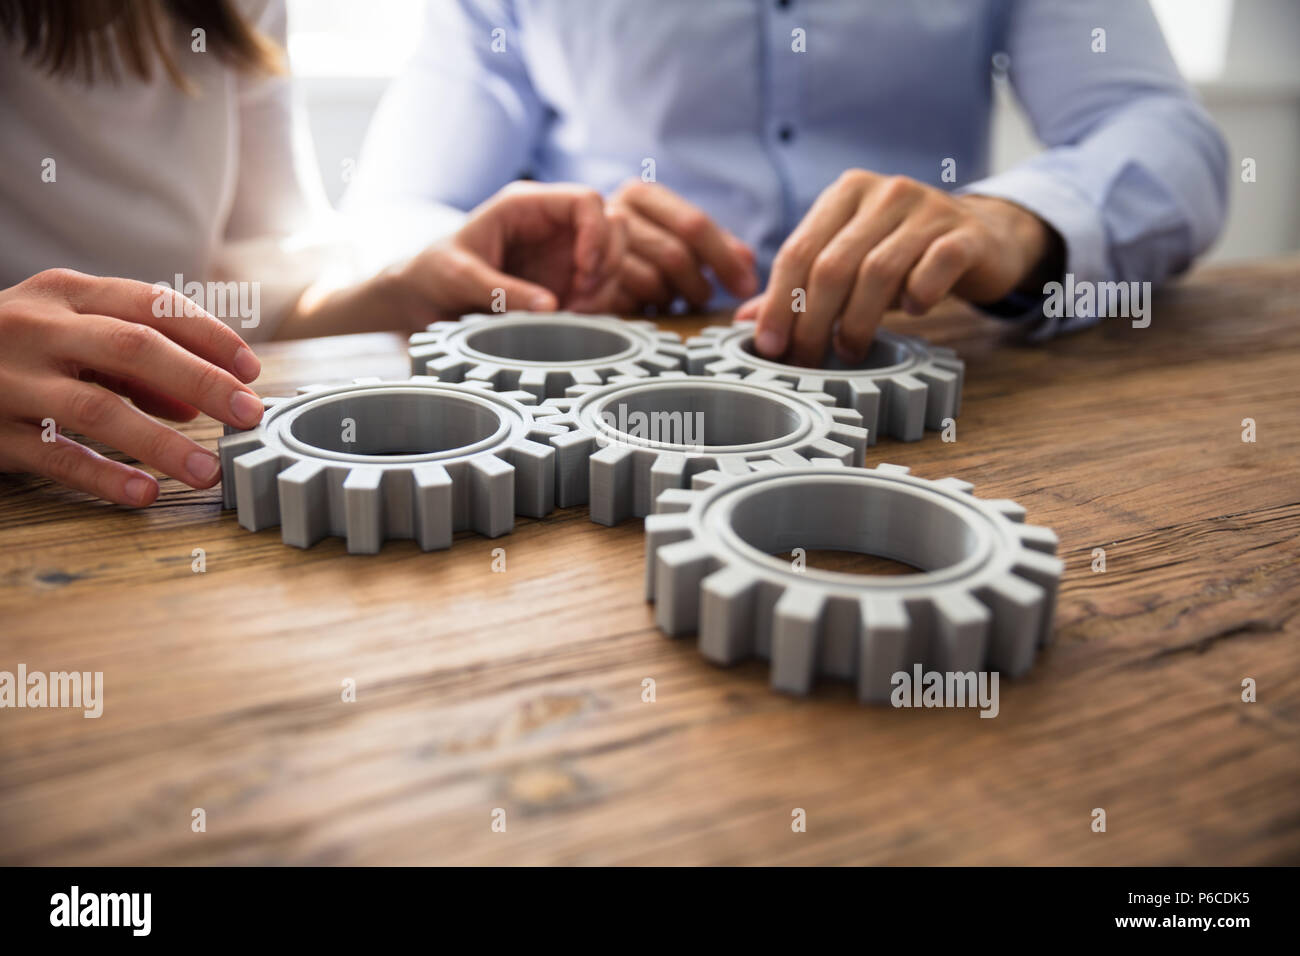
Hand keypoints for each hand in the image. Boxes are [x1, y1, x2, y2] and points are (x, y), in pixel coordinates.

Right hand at [0, 269, 264, 506]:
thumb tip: (194, 403)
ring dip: (159, 442)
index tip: (250, 370)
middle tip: (247, 415)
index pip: (151, 304)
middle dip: (200, 381)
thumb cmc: (15, 347)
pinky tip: (143, 493)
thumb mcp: (67, 332)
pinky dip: (103, 477)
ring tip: (205, 471)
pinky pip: (53, 456)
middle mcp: (37, 328)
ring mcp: (8, 379)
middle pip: (133, 348)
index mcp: (65, 293)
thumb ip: (130, 360)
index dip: (208, 336)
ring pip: (96, 408)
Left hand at [390, 181, 627, 325]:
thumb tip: (550, 307)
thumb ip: (502, 291)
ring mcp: (563, 253)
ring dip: (603, 287)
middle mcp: (552, 226)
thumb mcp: (461, 278)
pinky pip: (600, 286)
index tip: (584, 270)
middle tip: (581, 295)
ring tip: (573, 312)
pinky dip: (596, 304)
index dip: (597, 233)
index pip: (586, 201)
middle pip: (612, 226)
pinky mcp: (564, 280)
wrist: (425, 297)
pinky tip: (571, 318)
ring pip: (613, 257)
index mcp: (526, 206)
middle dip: (607, 262)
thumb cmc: (436, 273)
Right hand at [591, 180, 757, 312]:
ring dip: (671, 300)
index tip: (746, 287)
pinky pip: (631, 303)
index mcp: (642, 194)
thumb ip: (713, 245)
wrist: (568, 265)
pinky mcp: (584, 281)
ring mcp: (595, 246)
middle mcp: (616, 211)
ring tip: (669, 300)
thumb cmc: (637, 251)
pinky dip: (647, 310)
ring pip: (655, 282)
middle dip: (698, 286)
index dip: (725, 259)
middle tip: (703, 300)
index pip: (694, 225)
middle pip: (675, 256)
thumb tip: (749, 263)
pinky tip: (647, 307)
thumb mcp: (676, 238)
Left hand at [747, 170, 1059, 365]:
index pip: (798, 250)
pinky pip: (934, 266)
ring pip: (878, 271)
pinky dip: (918, 295)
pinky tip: (911, 313)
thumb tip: (746, 320)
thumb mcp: (849, 265)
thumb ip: (801, 288)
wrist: (984, 236)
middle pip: (833, 265)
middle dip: (813, 322)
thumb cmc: (906, 255)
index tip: (771, 347)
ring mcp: (927, 208)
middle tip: (807, 360)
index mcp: (845, 194)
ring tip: (848, 351)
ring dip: (857, 321)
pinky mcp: (965, 233)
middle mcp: (884, 193)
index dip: (778, 302)